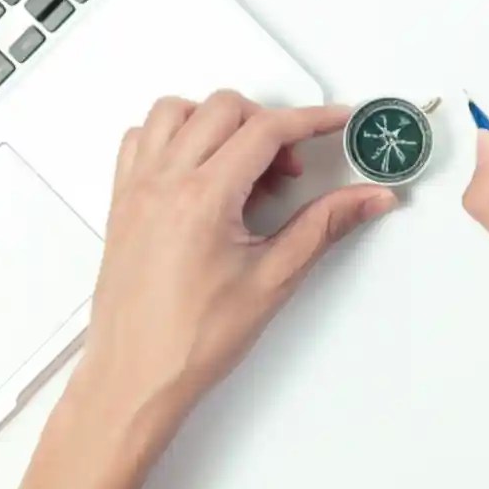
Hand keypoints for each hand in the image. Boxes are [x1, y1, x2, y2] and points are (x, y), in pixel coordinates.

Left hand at [81, 91, 396, 420]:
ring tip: (246, 165)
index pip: (266, 131)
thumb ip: (325, 226)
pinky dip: (175, 136)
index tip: (337, 121)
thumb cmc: (190, 342)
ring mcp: (136, 189)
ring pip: (176, 112)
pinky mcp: (122, 203)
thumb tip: (366, 199)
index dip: (311, 119)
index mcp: (201, 199)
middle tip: (293, 169)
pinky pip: (142, 139)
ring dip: (219, 122)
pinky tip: (201, 170)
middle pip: (224, 109)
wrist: (135, 379)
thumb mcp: (273, 279)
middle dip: (269, 125)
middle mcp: (162, 183)